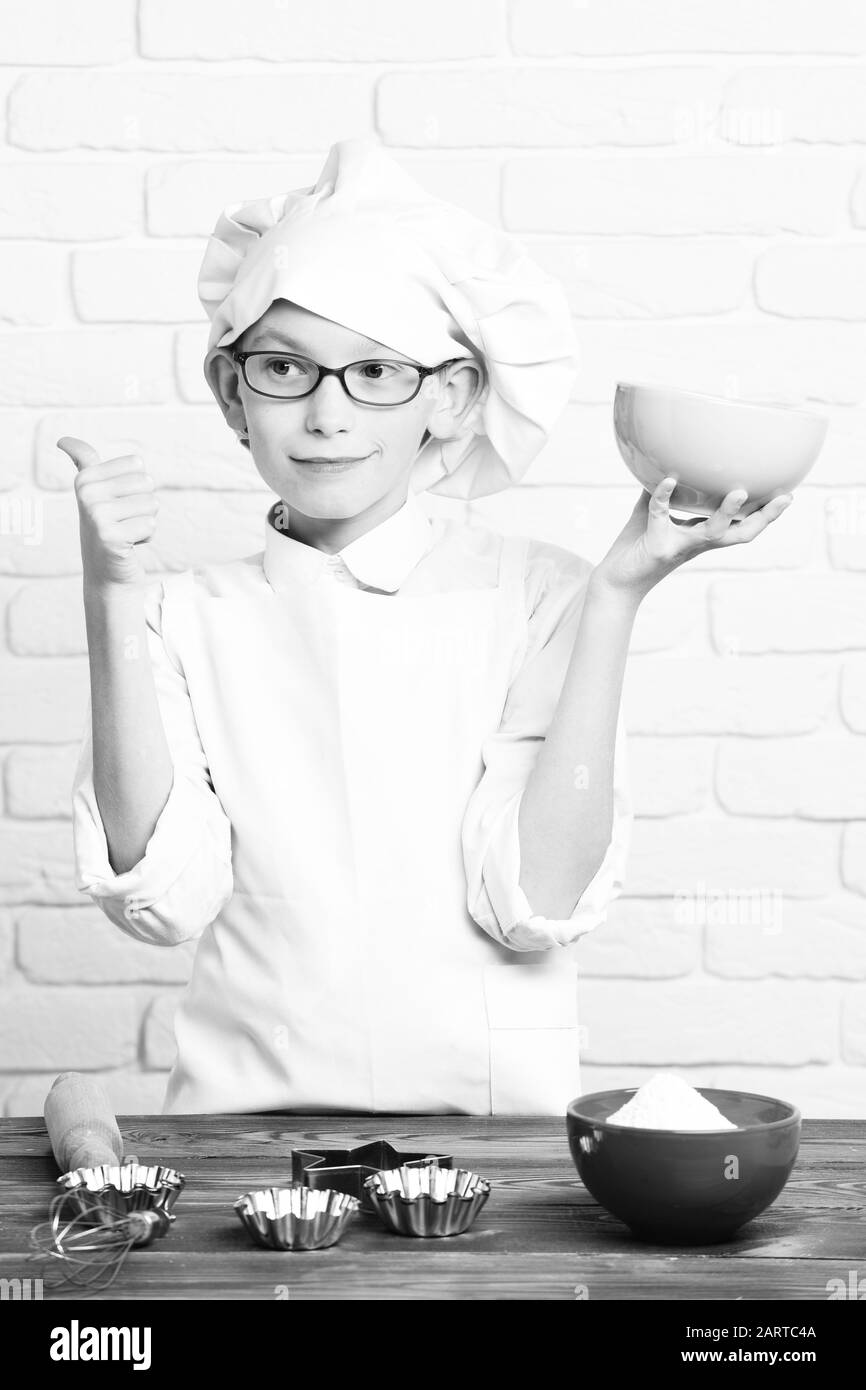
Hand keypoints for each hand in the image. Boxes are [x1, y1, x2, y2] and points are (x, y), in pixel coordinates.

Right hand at [59, 436, 158, 590]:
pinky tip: (128, 545)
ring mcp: (96, 515)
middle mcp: (86, 494)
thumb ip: (84, 462)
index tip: (117, 503)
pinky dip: (146, 537)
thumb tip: (63, 440)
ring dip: (145, 521)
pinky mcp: (110, 536)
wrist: (107, 572)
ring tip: (126, 532)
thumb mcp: (95, 491)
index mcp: (85, 479)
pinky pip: (151, 525)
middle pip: (147, 483)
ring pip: (152, 504)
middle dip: (143, 504)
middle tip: (124, 521)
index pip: (137, 464)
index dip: (136, 486)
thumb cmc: (107, 527)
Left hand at [592, 477, 793, 601]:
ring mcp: (679, 547)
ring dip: (727, 513)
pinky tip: (668, 478)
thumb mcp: (652, 512)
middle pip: (740, 535)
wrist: (614, 580)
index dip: (764, 515)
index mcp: (701, 538)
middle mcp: (696, 544)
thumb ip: (662, 490)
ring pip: (712, 533)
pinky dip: (663, 495)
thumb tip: (669, 459)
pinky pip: (661, 516)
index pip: (741, 527)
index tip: (787, 496)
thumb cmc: (635, 546)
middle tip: (786, 498)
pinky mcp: (657, 547)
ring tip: (740, 493)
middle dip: (764, 518)